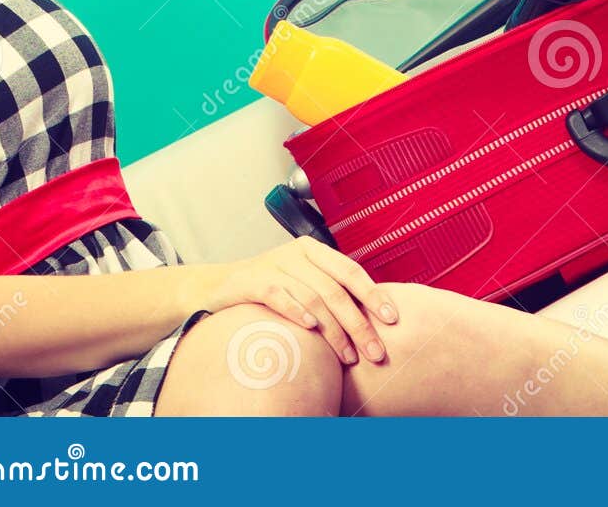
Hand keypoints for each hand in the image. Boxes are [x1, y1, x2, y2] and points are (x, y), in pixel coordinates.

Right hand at [190, 238, 398, 365]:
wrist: (215, 288)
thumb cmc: (266, 289)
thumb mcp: (301, 282)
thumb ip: (329, 292)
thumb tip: (371, 320)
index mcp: (313, 250)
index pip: (351, 271)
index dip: (373, 295)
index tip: (392, 319)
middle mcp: (297, 254)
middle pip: (336, 290)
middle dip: (359, 324)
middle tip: (375, 351)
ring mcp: (273, 265)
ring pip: (314, 297)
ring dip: (334, 331)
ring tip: (348, 356)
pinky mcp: (252, 281)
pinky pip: (279, 295)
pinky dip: (297, 312)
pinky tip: (311, 329)